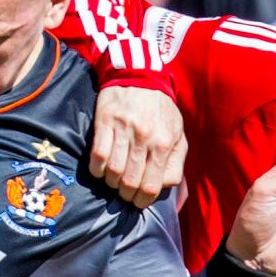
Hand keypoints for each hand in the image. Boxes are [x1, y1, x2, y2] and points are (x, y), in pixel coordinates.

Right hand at [90, 86, 186, 208]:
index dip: (143, 200)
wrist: (139, 75)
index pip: (152, 185)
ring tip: (113, 180)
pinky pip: (97, 156)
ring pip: (113, 172)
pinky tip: (101, 169)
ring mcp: (123, 130)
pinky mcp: (105, 122)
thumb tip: (163, 184)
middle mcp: (144, 138)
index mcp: (164, 142)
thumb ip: (175, 160)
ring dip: (111, 182)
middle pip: (130, 182)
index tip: (138, 201)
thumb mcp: (178, 131)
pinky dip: (97, 169)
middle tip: (124, 192)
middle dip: (126, 194)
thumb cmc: (160, 108)